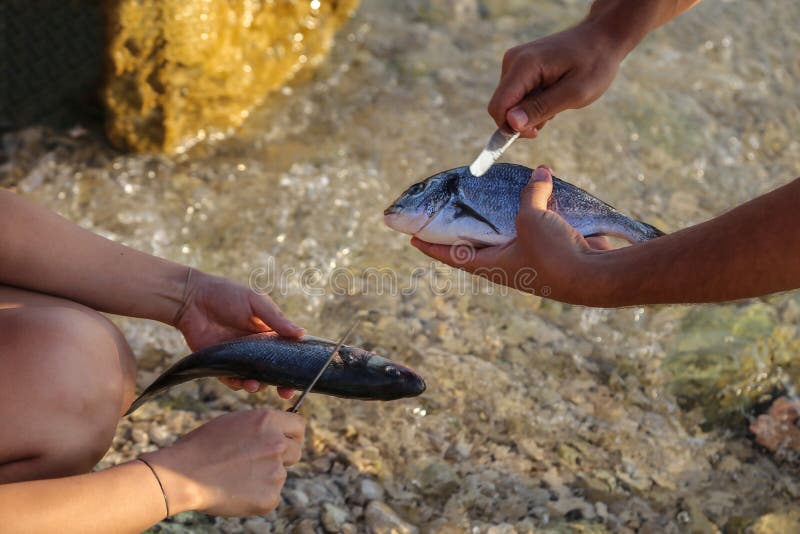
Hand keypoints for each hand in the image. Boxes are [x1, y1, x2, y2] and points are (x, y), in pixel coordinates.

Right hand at [143, 409, 305, 516]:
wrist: (182, 474)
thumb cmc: (203, 446)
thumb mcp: (235, 422)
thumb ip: (262, 427)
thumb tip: (279, 432)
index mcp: (268, 421)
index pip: (300, 425)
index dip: (292, 434)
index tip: (286, 440)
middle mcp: (277, 444)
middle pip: (296, 451)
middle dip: (284, 456)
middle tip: (258, 462)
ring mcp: (276, 472)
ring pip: (281, 474)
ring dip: (266, 476)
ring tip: (236, 476)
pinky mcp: (270, 497)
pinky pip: (271, 495)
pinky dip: (258, 496)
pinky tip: (236, 491)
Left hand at [174, 269, 303, 396]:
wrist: (192, 299)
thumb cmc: (227, 294)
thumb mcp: (256, 302)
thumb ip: (277, 320)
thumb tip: (303, 334)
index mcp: (269, 333)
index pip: (287, 352)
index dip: (295, 366)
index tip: (303, 378)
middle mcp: (256, 348)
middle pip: (273, 371)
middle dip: (281, 384)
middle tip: (285, 392)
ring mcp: (238, 357)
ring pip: (253, 378)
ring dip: (257, 385)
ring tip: (254, 384)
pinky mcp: (220, 364)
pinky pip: (232, 380)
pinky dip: (237, 384)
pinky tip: (240, 382)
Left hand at [412, 166, 613, 304]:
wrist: (596, 276)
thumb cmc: (553, 253)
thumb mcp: (532, 218)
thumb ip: (532, 193)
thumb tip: (541, 173)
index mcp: (492, 264)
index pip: (452, 254)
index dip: (431, 245)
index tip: (413, 239)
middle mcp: (507, 265)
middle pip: (478, 243)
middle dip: (466, 228)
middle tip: (450, 212)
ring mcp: (529, 260)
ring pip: (508, 235)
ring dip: (500, 219)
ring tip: (491, 200)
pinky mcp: (551, 253)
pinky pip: (535, 230)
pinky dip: (533, 214)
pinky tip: (539, 195)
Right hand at [488, 21, 626, 137]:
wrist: (601, 38)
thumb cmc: (593, 63)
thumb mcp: (574, 93)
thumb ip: (541, 108)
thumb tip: (511, 123)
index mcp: (524, 65)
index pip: (499, 106)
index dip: (511, 127)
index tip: (535, 133)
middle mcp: (513, 61)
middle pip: (502, 106)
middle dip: (523, 119)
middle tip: (553, 115)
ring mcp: (514, 62)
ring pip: (509, 103)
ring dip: (530, 110)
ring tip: (556, 99)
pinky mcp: (519, 66)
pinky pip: (516, 95)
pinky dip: (532, 102)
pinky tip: (552, 92)